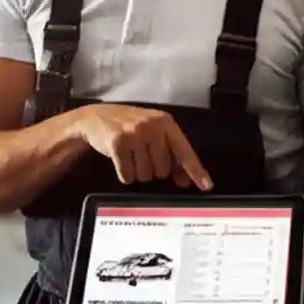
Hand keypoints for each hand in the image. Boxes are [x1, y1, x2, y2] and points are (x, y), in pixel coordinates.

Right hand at [74, 104, 212, 190]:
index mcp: (166, 123)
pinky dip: (125, 174)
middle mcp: (153, 126)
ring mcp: (135, 134)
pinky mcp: (118, 143)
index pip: (185, 151)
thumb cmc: (130, 127)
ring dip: (138, 173)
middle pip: (163, 170)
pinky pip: (128, 176)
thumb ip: (171, 154)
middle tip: (142, 156)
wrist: (96, 117)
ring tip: (131, 156)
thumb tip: (185, 180)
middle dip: (154, 170)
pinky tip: (120, 160)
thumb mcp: (154, 134)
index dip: (196, 170)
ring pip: (146, 175)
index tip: (207, 186)